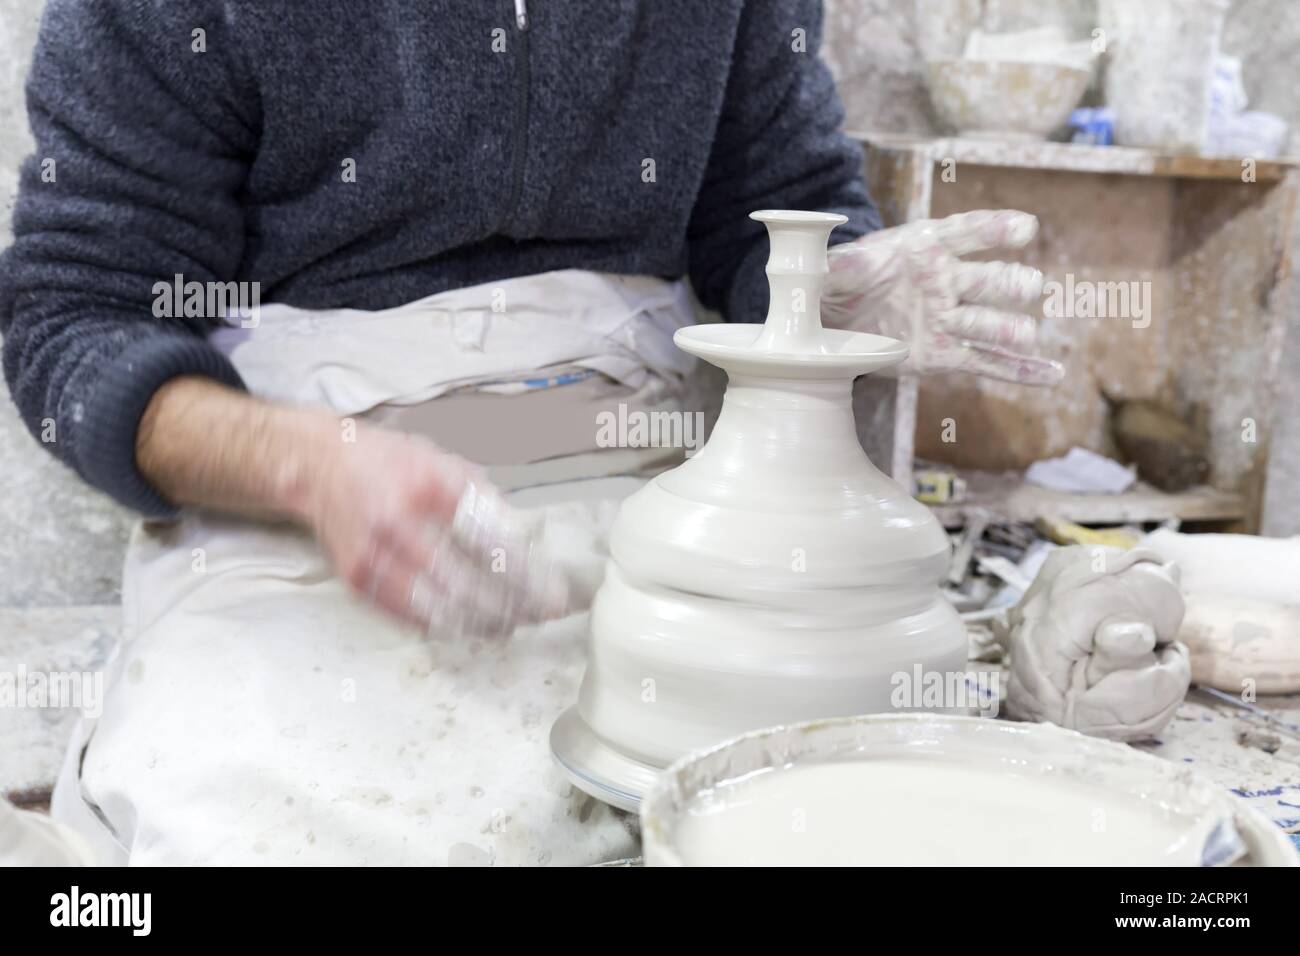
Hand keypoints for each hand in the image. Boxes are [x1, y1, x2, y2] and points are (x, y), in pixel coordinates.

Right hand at [138, 377, 568, 636]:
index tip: (552, 588)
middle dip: (509, 605)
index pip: (489, 538)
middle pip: (465, 580)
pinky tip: (473, 625)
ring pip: (439, 607)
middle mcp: (398, 522)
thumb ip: (483, 499)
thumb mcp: (444, 462)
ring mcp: (374, 555)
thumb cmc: (391, 463)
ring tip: (514, 624)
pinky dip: (447, 625)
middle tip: (540, 614)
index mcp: (428, 485)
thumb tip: (526, 541)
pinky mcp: (358, 580)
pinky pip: (411, 615)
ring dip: (482, 621)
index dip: (525, 571)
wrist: (320, 468)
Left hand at [821, 210, 1062, 384]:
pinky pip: (987, 362)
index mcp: (925, 247)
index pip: (966, 233)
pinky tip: (1051, 375)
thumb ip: (833, 266)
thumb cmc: (839, 281)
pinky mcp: (946, 354)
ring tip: (1027, 335)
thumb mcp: (830, 269)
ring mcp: (950, 318)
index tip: (1025, 227)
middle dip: (1008, 283)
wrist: (834, 316)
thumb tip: (819, 261)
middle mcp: (947, 280)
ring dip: (1010, 329)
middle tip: (1027, 286)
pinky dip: (1020, 370)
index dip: (995, 229)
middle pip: (986, 280)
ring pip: (989, 323)